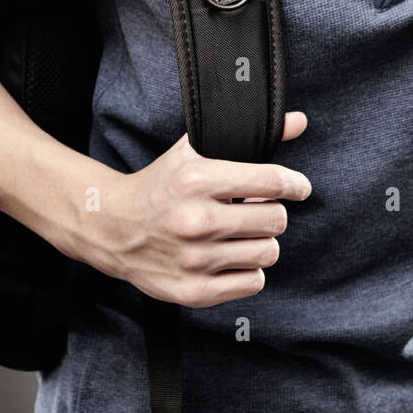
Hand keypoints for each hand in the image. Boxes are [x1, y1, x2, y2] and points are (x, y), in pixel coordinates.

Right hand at [71, 112, 310, 307]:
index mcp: (197, 180)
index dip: (294, 184)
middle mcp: (196, 220)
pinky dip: (248, 269)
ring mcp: (194, 259)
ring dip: (261, 241)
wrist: (113, 228)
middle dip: (272, 212)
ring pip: (268, 252)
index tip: (298, 188)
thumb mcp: (195, 151)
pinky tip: (231, 256)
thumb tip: (300, 121)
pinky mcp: (193, 291)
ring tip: (242, 233)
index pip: (271, 182)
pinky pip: (252, 283)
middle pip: (276, 220)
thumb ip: (248, 135)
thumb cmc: (160, 185)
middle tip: (256, 209)